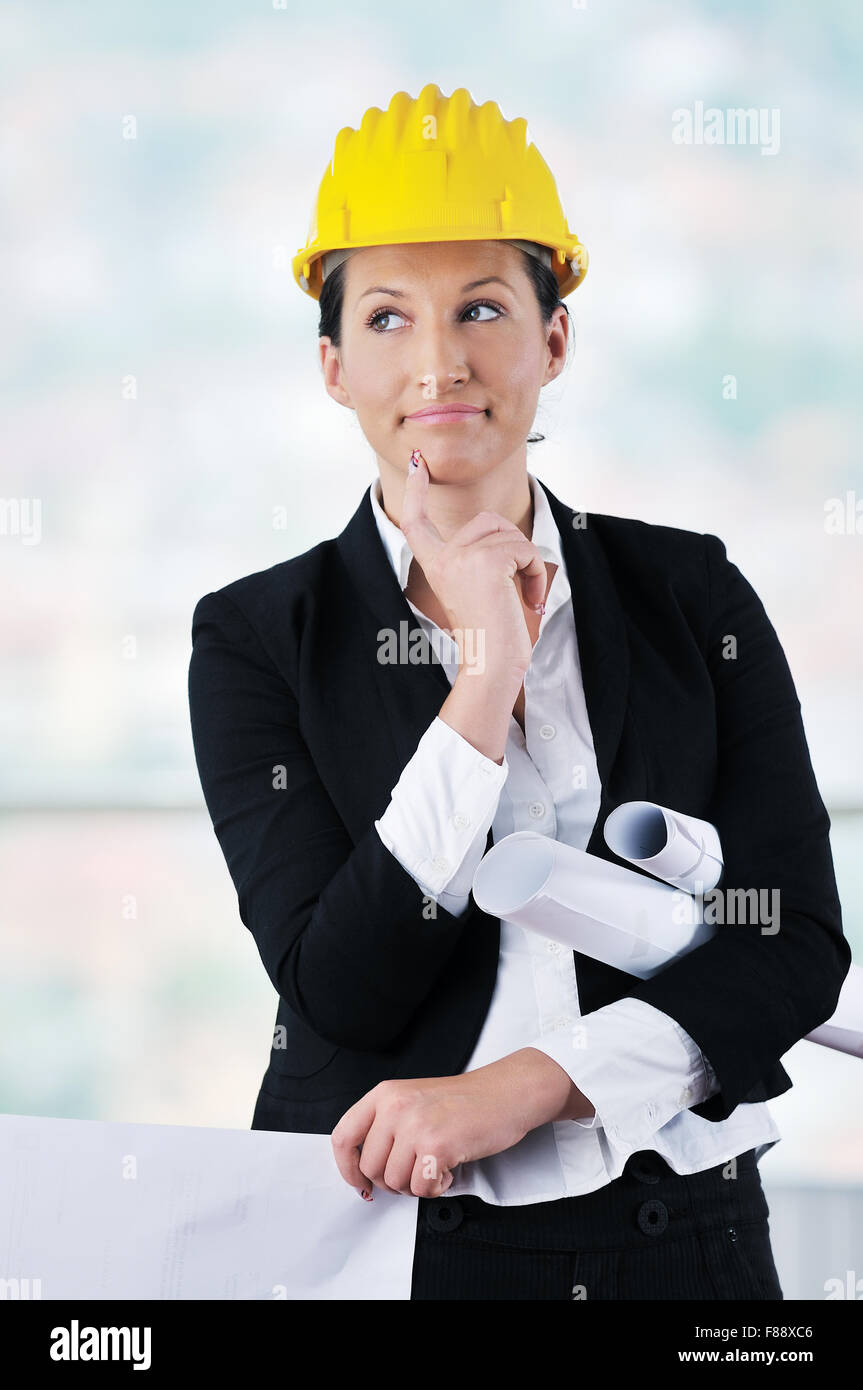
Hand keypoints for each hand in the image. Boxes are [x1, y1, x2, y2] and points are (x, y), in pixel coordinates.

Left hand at [330, 1048, 593, 1198]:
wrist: (507, 1092)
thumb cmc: (466, 1100)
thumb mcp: (414, 1100)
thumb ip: (386, 1125)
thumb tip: (364, 1168)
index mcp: (385, 1094)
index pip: (343, 1137)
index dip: (348, 1168)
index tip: (361, 1182)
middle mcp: (395, 1107)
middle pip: (370, 1168)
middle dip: (392, 1180)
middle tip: (416, 1170)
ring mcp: (415, 1126)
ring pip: (395, 1183)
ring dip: (416, 1184)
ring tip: (436, 1164)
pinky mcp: (437, 1146)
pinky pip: (421, 1190)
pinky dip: (436, 1187)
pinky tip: (449, 1168)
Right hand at [400, 448, 547, 679]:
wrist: (492, 667)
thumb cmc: (492, 638)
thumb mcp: (478, 591)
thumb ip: (479, 560)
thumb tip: (500, 530)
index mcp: (437, 567)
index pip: (417, 522)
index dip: (415, 491)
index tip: (416, 463)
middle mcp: (444, 558)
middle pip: (487, 521)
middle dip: (514, 546)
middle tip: (522, 586)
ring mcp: (462, 558)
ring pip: (510, 535)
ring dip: (529, 564)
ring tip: (527, 596)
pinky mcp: (486, 562)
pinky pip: (524, 549)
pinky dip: (537, 573)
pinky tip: (532, 599)